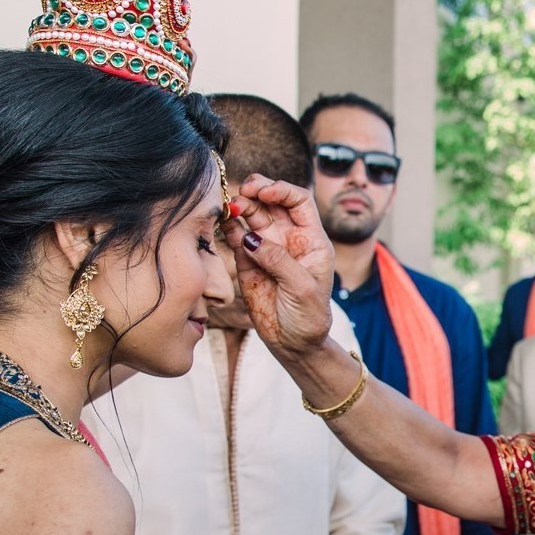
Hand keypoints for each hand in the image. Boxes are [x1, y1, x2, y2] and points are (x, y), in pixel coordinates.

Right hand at [228, 175, 336, 357]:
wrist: (293, 343)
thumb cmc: (309, 317)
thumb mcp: (302, 288)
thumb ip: (278, 261)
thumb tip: (251, 238)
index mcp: (311, 239)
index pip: (299, 201)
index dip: (282, 190)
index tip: (265, 192)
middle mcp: (288, 238)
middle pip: (272, 203)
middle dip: (258, 191)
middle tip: (243, 192)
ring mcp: (267, 248)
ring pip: (252, 215)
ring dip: (241, 206)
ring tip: (229, 206)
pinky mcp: (247, 261)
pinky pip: (236, 236)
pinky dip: (228, 226)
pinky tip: (223, 221)